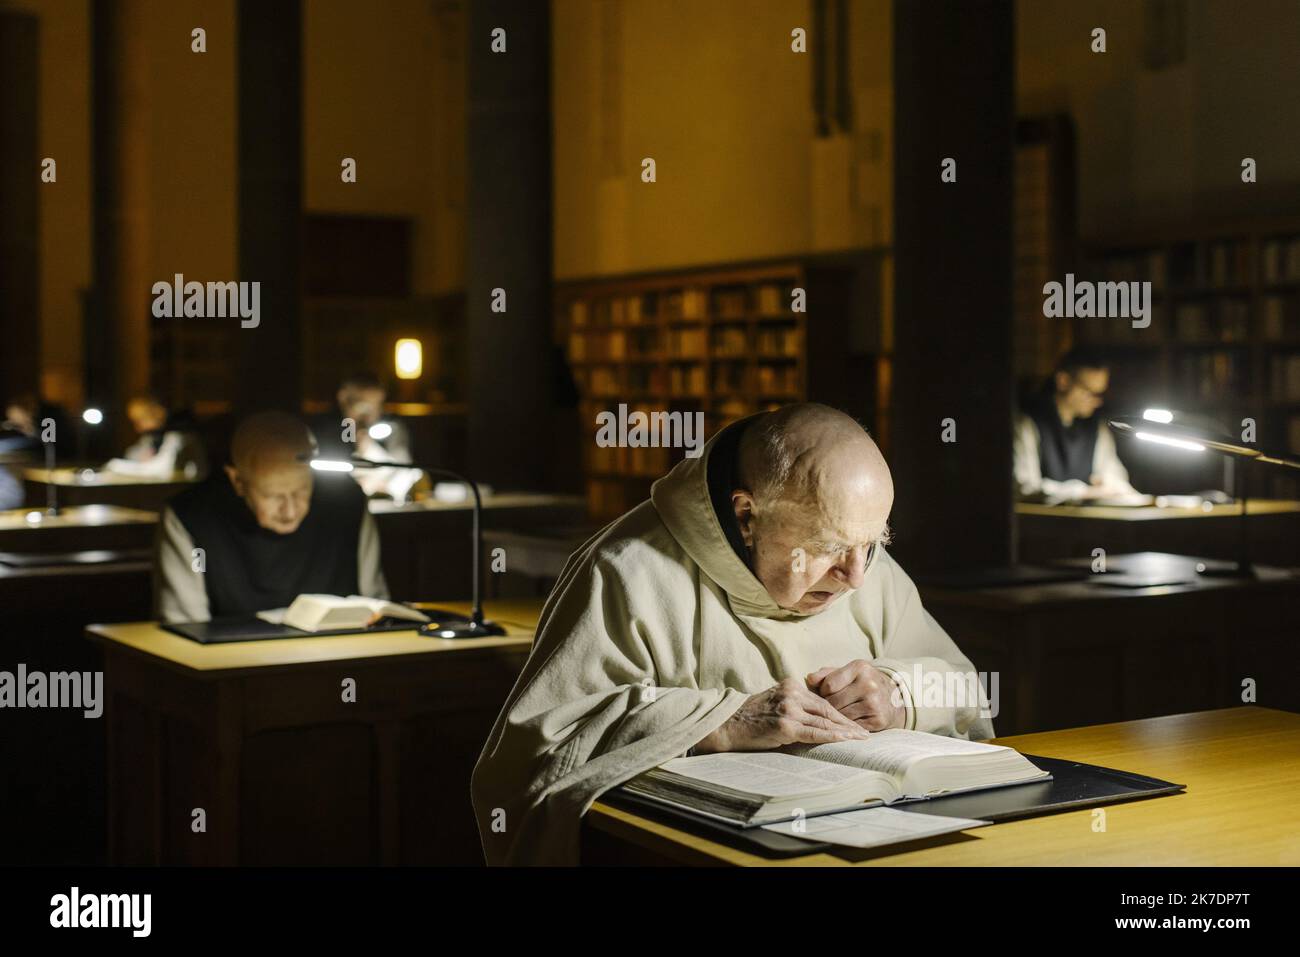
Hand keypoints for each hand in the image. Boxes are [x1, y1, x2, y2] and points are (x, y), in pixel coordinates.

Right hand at [692, 678, 870, 753]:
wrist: (728, 724)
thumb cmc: (751, 716)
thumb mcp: (774, 700)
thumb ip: (795, 703)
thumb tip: (818, 716)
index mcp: (791, 685)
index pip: (822, 700)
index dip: (840, 712)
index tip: (853, 722)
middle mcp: (792, 694)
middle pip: (827, 709)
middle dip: (847, 722)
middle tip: (864, 732)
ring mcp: (789, 709)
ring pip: (824, 720)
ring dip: (845, 731)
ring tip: (860, 738)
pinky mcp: (785, 726)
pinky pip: (814, 732)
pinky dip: (831, 736)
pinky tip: (844, 740)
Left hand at [806, 659, 906, 731]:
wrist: (893, 698)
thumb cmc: (861, 683)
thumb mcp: (847, 673)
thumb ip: (826, 674)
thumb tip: (809, 679)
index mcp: (860, 667)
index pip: (829, 684)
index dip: (823, 691)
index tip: (826, 694)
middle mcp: (869, 684)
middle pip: (834, 702)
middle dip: (828, 706)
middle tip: (830, 707)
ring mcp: (875, 703)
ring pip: (841, 716)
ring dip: (836, 718)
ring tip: (838, 714)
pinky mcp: (878, 720)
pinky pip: (852, 726)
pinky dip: (846, 726)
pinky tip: (847, 722)